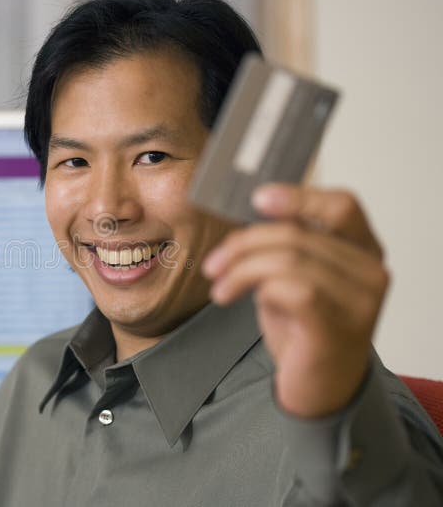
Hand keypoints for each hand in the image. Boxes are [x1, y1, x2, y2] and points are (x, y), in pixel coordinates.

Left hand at [201, 183, 390, 417]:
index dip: (299, 196)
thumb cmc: (304, 329)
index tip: (257, 199)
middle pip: (299, 234)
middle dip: (245, 244)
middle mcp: (371, 272)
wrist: (318, 389)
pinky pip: (291, 289)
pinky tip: (231, 298)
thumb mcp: (294, 277)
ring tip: (219, 286)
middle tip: (214, 264)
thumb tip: (247, 221)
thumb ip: (286, 247)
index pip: (342, 206)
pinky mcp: (338, 326)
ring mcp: (360, 301)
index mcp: (364, 250)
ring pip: (290, 259)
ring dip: (241, 268)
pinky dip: (251, 286)